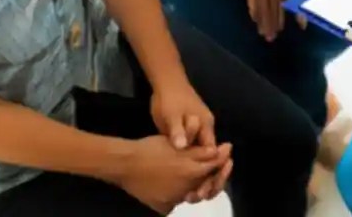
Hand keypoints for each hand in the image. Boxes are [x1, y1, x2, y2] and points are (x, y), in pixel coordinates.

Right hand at [115, 136, 231, 212]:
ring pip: (191, 193)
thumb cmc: (151, 149)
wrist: (125, 164)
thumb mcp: (177, 145)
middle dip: (212, 173)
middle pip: (205, 183)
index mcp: (191, 172)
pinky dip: (178, 194)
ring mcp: (174, 200)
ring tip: (192, 172)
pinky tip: (175, 184)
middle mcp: (186, 190)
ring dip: (196, 184)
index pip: (214, 167)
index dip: (222, 158)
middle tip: (214, 162)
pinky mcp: (162, 206)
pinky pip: (175, 202)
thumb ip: (200, 151)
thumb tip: (219, 152)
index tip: (226, 148)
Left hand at [149, 80, 227, 203]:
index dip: (210, 170)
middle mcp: (205, 130)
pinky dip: (190, 164)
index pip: (212, 152)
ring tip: (191, 191)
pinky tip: (182, 176)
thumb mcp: (172, 114)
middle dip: (207, 176)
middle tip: (198, 194)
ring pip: (201, 156)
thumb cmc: (171, 97)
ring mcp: (196, 132)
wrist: (166, 81)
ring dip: (198, 172)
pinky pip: (192, 152)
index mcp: (206, 126)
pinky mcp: (186, 132)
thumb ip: (178, 130)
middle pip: (210, 157)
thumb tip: (181, 146)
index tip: (203, 186)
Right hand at [236, 0, 291, 41]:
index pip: (278, 4)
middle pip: (267, 9)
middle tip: (269, 38)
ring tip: (261, 31)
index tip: (281, 30)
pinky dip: (252, 9)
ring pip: (258, 6)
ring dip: (260, 20)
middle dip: (269, 24)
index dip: (279, 18)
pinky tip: (253, 15)